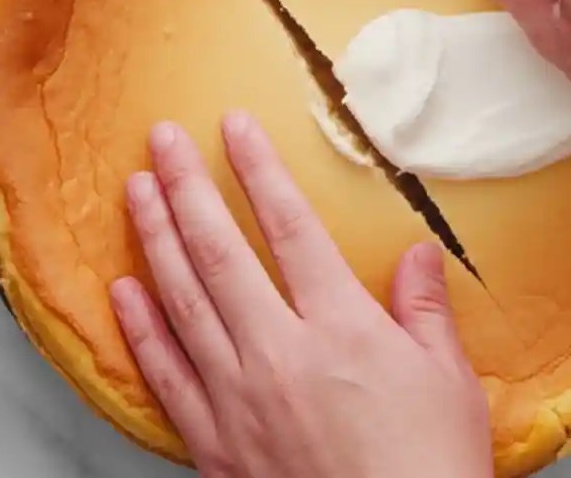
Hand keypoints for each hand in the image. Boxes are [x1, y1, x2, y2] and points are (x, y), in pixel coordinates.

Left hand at [109, 116, 493, 477]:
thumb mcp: (447, 380)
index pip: (289, 228)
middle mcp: (279, 352)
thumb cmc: (428, 466)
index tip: (233, 127)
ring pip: (183, 302)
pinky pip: (166, 375)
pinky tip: (123, 292)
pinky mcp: (216, 444)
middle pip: (221, 253)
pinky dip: (140, 330)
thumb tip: (417, 254)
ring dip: (153, 240)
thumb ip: (423, 310)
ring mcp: (238, 398)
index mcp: (341, 328)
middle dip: (187, 188)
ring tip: (134, 191)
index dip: (258, 170)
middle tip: (161, 138)